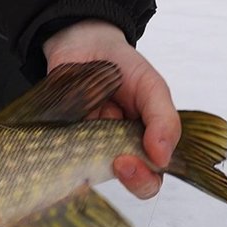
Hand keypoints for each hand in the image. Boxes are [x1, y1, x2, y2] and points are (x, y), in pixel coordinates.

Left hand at [42, 20, 179, 198]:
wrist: (83, 42)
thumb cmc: (122, 66)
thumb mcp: (151, 86)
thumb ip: (164, 120)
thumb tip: (162, 159)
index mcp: (145, 142)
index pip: (152, 176)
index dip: (145, 178)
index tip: (131, 161)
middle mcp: (120, 150)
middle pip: (129, 184)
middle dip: (130, 180)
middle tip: (119, 162)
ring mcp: (90, 149)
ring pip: (94, 178)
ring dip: (93, 169)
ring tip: (91, 146)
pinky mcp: (62, 142)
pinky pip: (62, 164)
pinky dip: (63, 162)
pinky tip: (64, 146)